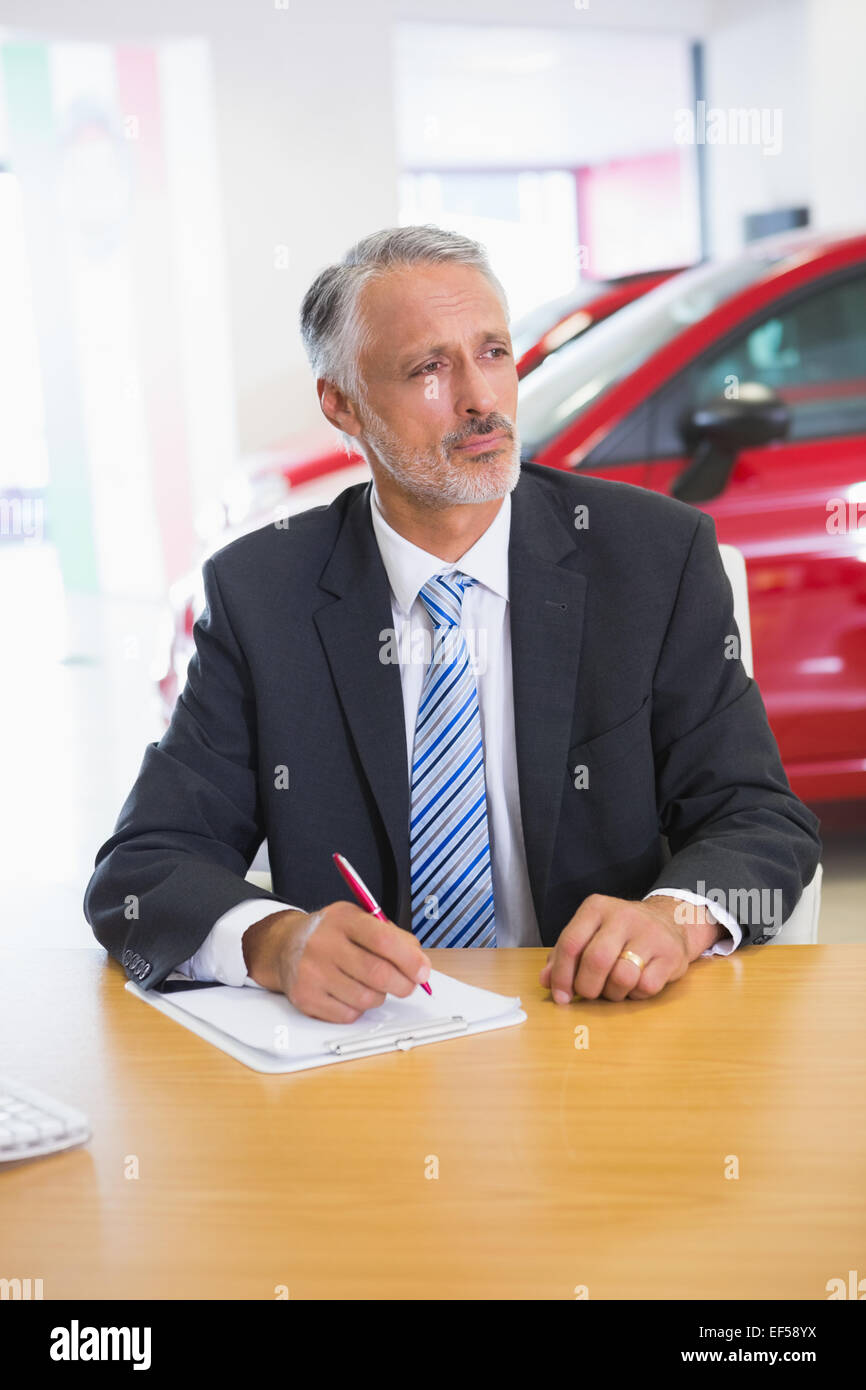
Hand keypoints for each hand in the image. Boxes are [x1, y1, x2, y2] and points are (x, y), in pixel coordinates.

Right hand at [242, 903, 430, 1022]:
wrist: (284, 946)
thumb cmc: (331, 934)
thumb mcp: (359, 920)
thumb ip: (393, 936)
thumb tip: (420, 964)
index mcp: (343, 919)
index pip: (383, 940)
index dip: (409, 959)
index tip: (422, 971)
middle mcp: (324, 944)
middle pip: (377, 974)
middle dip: (402, 984)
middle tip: (408, 985)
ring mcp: (312, 972)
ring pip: (366, 998)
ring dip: (379, 996)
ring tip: (371, 984)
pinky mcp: (306, 998)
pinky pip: (349, 1014)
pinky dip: (359, 1008)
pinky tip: (350, 993)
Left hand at [539, 894, 723, 1002]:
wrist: (669, 921)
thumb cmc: (619, 934)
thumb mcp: (589, 935)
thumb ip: (564, 956)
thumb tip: (546, 981)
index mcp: (596, 908)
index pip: (570, 944)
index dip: (561, 976)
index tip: (561, 996)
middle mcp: (623, 916)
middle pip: (596, 961)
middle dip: (587, 987)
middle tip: (590, 993)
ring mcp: (650, 933)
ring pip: (622, 976)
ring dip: (613, 993)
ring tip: (615, 987)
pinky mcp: (671, 953)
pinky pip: (646, 986)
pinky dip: (636, 994)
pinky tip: (636, 984)